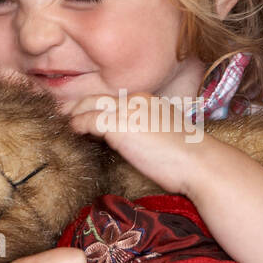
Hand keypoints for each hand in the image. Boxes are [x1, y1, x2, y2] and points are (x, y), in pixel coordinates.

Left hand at [65, 92, 210, 196]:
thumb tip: (127, 142)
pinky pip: (87, 122)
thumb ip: (143, 132)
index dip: (94, 109)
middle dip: (77, 108)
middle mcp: (135, 100)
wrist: (200, 163)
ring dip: (72, 117)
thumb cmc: (187, 159)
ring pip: (87, 107)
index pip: (112, 101)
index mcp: (147, 101)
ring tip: (62, 126)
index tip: (82, 118)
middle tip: (63, 119)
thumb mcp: (162, 137)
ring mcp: (126, 111)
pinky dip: (76, 127)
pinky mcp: (118, 126)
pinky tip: (72, 135)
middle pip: (95, 98)